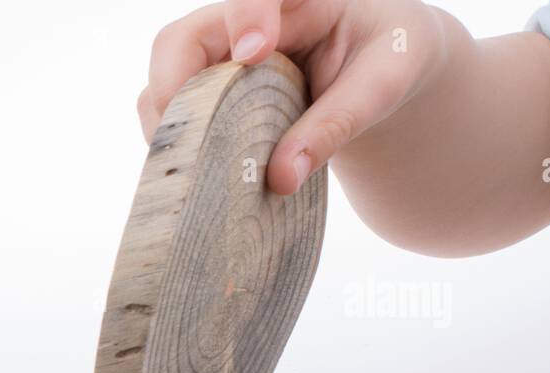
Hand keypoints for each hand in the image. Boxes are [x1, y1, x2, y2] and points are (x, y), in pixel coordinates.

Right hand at [140, 0, 449, 193]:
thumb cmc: (384, 58)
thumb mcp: (382, 85)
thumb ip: (336, 125)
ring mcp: (217, 53)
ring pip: (165, 76)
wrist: (377, 62)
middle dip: (176, 86)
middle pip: (183, 39)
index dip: (247, 16)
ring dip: (171, 124)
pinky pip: (167, 108)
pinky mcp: (206, 85)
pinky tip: (196, 168)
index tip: (253, 53)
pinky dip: (175, 140)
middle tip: (194, 137)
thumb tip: (280, 178)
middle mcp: (245, 19)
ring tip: (193, 164)